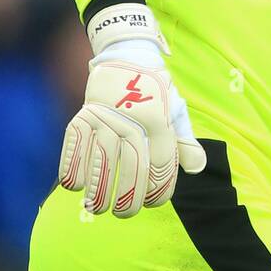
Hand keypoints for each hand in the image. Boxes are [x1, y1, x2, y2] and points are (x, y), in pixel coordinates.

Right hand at [58, 5, 206, 215]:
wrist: (126, 56)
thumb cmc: (154, 92)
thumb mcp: (176, 111)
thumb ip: (185, 142)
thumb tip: (197, 168)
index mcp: (160, 121)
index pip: (161, 165)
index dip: (159, 190)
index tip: (153, 203)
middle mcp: (133, 120)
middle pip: (132, 167)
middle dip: (128, 198)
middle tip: (124, 214)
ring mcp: (105, 117)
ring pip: (101, 162)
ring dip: (97, 191)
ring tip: (97, 208)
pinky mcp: (82, 115)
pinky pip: (74, 148)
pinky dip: (72, 170)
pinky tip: (76, 186)